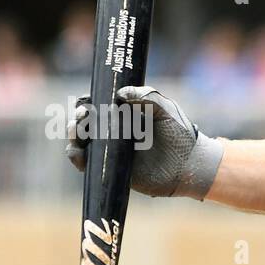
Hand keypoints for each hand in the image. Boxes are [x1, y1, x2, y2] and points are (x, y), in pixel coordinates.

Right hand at [65, 85, 224, 199]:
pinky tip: (77, 152)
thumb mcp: (166, 109)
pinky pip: (88, 164)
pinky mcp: (113, 170)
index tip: (86, 101)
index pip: (98, 106)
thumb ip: (147, 97)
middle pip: (85, 123)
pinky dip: (77, 157)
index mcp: (125, 115)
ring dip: (73, 136)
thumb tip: (120, 94)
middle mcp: (115, 132)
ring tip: (78, 132)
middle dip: (78, 118)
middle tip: (84, 116)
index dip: (87, 103)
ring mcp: (112, 151)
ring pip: (82, 142)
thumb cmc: (181, 134)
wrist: (191, 164)